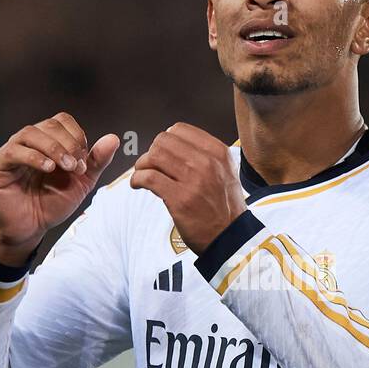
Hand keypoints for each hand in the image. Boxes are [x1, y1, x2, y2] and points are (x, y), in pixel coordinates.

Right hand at [0, 112, 121, 263]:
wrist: (32, 228)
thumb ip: (96, 161)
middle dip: (68, 144)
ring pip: (30, 133)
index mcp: (48, 141)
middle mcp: (29, 142)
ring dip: (53, 148)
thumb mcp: (81, 182)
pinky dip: (34, 157)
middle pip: (49, 125)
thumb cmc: (52, 202)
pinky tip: (48, 168)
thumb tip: (113, 139)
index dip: (77, 137)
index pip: (62, 121)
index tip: (84, 162)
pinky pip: (14, 152)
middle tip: (77, 167)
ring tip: (65, 167)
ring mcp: (12, 151)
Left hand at [129, 123, 246, 253]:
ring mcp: (194, 180)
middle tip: (150, 166)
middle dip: (151, 153)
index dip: (166, 141)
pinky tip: (138, 185)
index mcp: (218, 152)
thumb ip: (205, 155)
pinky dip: (137, 180)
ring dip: (142, 165)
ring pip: (153, 157)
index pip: (180, 130)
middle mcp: (207, 162)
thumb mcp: (226, 172)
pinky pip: (148, 177)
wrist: (231, 237)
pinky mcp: (180, 199)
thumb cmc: (225, 207)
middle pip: (163, 141)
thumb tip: (174, 142)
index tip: (162, 153)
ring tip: (142, 175)